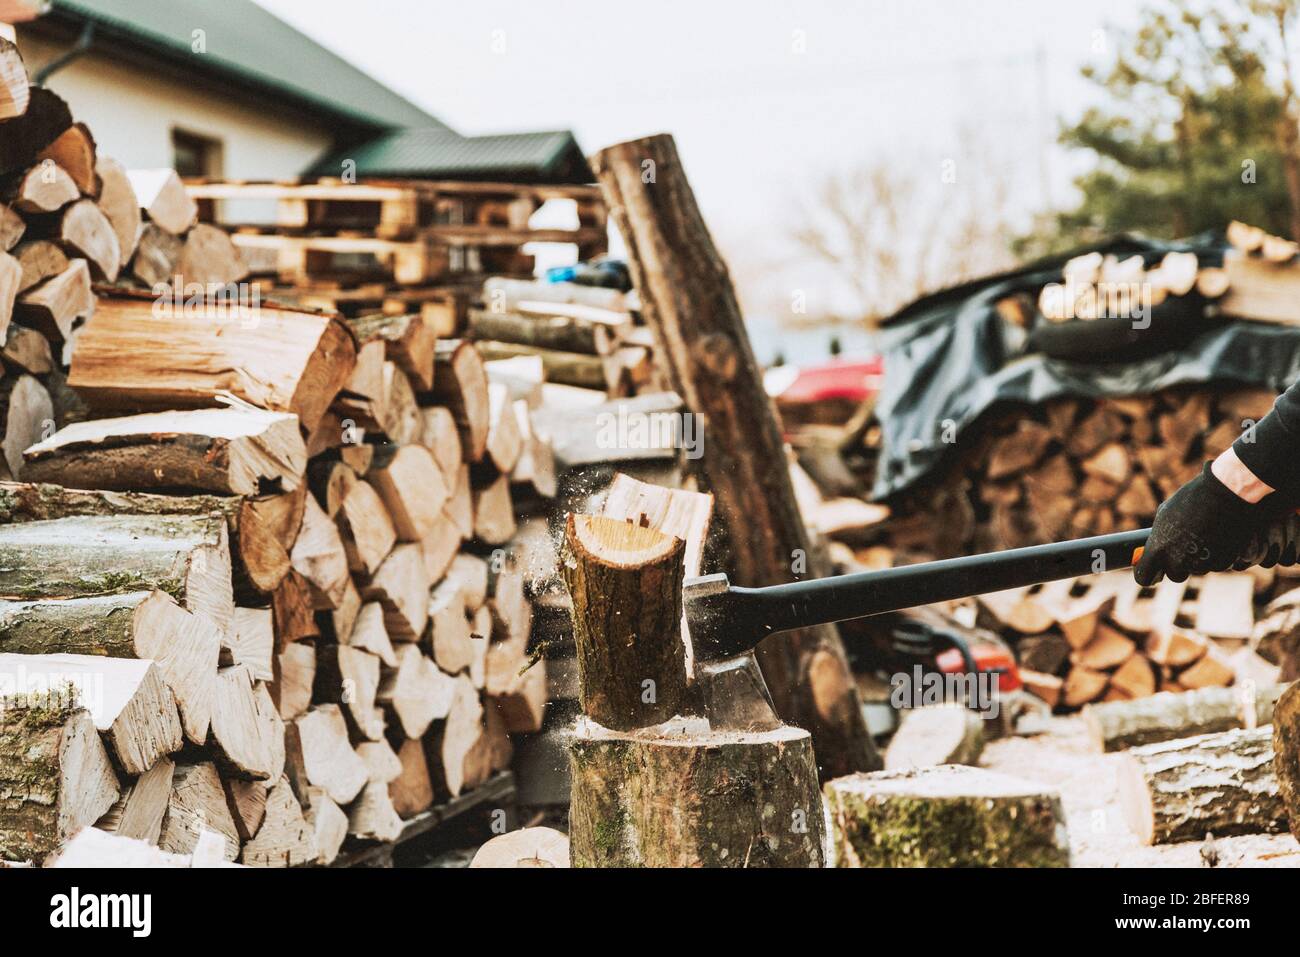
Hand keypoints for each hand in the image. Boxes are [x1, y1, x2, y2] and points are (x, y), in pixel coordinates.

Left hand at [1134, 462, 1274, 584]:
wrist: (1225, 494)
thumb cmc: (1192, 500)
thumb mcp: (1165, 515)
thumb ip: (1159, 536)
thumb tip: (1153, 547)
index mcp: (1157, 550)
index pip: (1144, 577)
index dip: (1148, 575)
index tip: (1153, 573)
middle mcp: (1177, 562)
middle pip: (1175, 575)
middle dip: (1179, 565)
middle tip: (1186, 548)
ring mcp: (1200, 564)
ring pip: (1197, 569)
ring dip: (1200, 558)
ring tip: (1206, 535)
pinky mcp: (1221, 563)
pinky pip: (1216, 565)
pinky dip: (1218, 556)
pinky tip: (1220, 538)